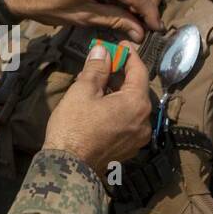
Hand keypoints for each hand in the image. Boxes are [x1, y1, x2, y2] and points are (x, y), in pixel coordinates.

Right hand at [43, 43, 151, 178]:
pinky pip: (128, 122)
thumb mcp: (83, 91)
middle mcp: (144, 121)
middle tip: (105, 65)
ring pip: (132, 107)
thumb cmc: (73, 127)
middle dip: (122, 75)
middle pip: (137, 90)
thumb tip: (102, 51)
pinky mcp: (129, 149)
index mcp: (137, 103)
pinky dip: (118, 111)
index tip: (120, 46)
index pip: (139, 71)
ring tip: (98, 86)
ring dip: (119, 94)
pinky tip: (101, 108)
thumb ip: (97, 68)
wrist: (68, 168)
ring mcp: (138, 138)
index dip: (129, 55)